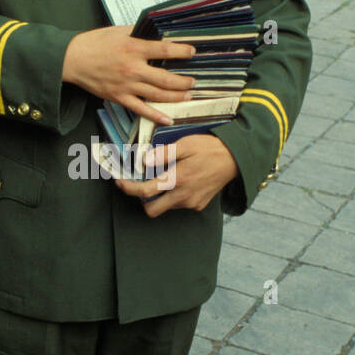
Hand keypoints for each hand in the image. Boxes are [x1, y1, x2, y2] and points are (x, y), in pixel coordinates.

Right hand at [62, 25, 195, 123]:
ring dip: (175, 96)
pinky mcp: (119, 97)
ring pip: (157, 94)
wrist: (73, 60)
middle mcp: (132, 68)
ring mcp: (126, 85)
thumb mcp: (118, 30)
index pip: (163, 50)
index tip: (192, 52)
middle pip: (165, 78)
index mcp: (133, 48)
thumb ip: (138, 32)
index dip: (181, 51)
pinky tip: (169, 119)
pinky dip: (156, 115)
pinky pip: (141, 109)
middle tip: (193, 81)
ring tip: (188, 95)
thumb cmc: (94, 43)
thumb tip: (156, 31)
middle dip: (183, 81)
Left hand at [114, 135, 238, 216]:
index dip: (128, 188)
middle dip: (142, 200)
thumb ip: (163, 154)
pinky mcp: (198, 205)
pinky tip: (180, 182)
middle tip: (140, 185)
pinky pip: (179, 205)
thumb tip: (143, 161)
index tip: (120, 182)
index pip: (145, 191)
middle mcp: (183, 196)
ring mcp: (192, 203)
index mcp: (178, 179)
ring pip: (165, 207)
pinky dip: (173, 196)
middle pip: (151, 210)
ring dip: (159, 196)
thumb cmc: (209, 148)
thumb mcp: (186, 144)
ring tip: (165, 178)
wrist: (235, 159)